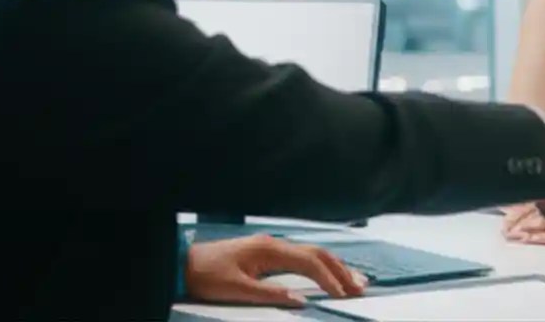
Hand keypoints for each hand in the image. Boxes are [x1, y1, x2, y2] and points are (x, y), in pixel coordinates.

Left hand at [185, 235, 367, 306]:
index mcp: (269, 250)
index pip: (309, 262)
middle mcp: (274, 244)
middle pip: (317, 254)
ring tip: (355, 279)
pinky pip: (301, 257)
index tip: (345, 294)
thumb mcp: (236, 290)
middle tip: (362, 286)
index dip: (329, 278)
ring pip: (311, 253)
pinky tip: (328, 273)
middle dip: (341, 270)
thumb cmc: (206, 276)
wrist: (182, 263)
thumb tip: (300, 300)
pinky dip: (320, 265)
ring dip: (334, 266)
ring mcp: (271, 246)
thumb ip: (270, 294)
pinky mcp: (267, 253)